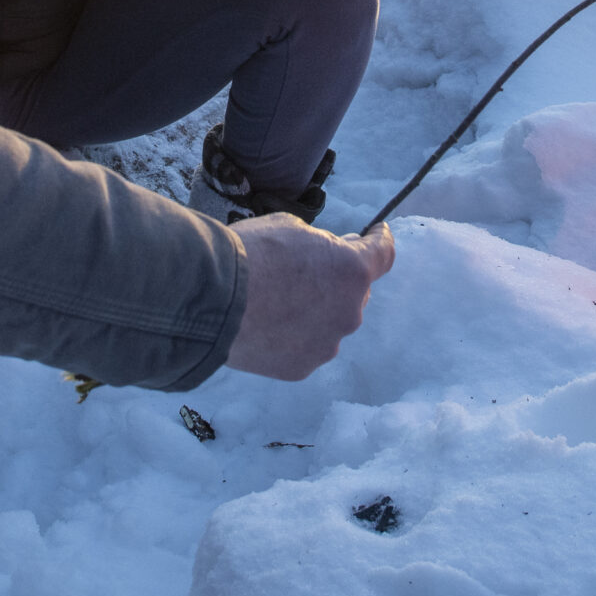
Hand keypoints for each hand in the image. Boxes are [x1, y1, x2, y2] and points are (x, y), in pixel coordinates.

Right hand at [224, 217, 396, 379]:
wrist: (212, 298)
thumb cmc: (251, 253)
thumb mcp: (290, 227)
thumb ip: (319, 244)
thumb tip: (325, 256)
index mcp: (352, 271)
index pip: (383, 255)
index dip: (379, 242)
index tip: (376, 235)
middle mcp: (349, 312)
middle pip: (354, 292)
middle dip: (338, 279)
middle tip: (306, 269)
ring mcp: (327, 344)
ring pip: (330, 323)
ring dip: (315, 310)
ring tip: (276, 300)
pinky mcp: (301, 367)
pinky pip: (306, 346)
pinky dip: (294, 335)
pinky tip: (266, 324)